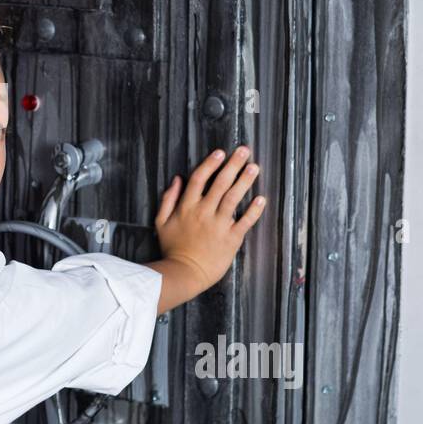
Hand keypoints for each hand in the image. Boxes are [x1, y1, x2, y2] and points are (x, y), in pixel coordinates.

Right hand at [152, 146, 265, 305]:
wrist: (185, 272)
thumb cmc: (172, 248)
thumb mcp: (161, 222)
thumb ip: (168, 199)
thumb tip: (177, 179)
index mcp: (187, 207)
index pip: (199, 179)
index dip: (210, 164)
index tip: (220, 153)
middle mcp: (204, 212)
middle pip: (220, 183)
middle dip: (233, 165)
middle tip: (244, 151)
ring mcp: (218, 225)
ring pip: (234, 198)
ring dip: (245, 181)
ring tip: (254, 168)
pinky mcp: (231, 238)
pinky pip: (245, 221)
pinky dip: (254, 210)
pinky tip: (261, 199)